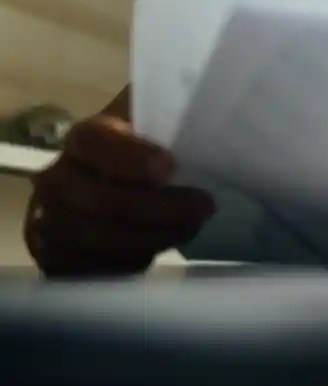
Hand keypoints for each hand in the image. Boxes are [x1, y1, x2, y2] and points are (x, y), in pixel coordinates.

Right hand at [25, 115, 214, 276]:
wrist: (124, 184)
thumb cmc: (153, 150)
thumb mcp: (163, 122)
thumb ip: (180, 116)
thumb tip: (217, 117)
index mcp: (85, 137)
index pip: (92, 141)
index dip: (129, 156)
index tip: (169, 167)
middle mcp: (58, 178)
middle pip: (101, 200)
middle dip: (160, 209)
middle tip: (204, 206)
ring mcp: (52, 220)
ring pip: (98, 239)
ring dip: (152, 238)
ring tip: (189, 227)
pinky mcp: (60, 257)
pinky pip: (91, 268)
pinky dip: (130, 261)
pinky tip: (158, 248)